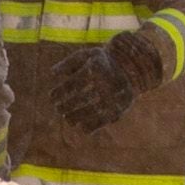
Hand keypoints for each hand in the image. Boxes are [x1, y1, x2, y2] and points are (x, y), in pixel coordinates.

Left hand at [49, 30, 165, 132]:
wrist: (132, 67)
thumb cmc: (102, 62)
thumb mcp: (86, 56)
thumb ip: (68, 63)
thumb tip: (52, 74)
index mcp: (96, 68)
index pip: (74, 84)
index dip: (60, 92)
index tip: (52, 97)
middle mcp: (106, 82)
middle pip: (81, 98)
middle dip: (66, 106)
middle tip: (58, 109)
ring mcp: (114, 96)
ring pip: (92, 111)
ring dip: (77, 117)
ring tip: (68, 119)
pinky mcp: (121, 107)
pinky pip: (105, 120)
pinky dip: (93, 126)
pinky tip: (82, 128)